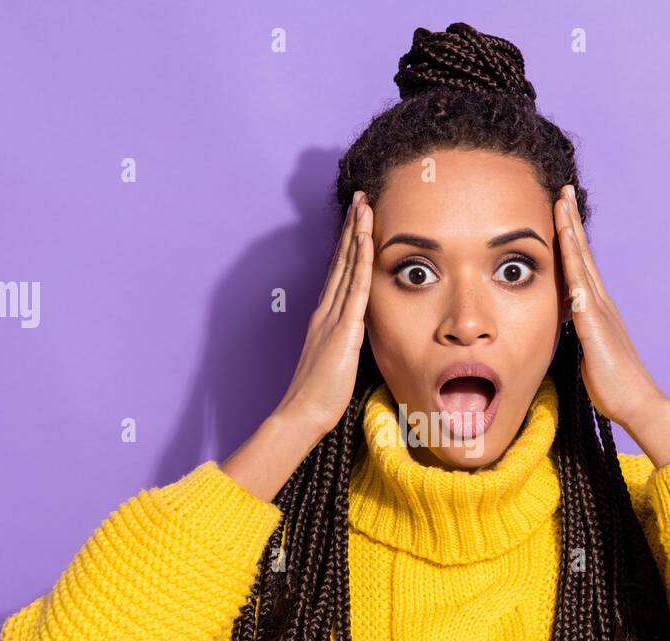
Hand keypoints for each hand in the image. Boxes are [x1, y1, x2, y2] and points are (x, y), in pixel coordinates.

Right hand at [276, 191, 373, 440]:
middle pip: (341, 261)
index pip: (340, 273)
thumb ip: (345, 344)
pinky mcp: (343, 328)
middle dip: (352, 228)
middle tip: (360, 199)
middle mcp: (326, 311)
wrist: (303, 413)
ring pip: (348, 266)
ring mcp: (333, 317)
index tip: (357, 222)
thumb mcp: (337, 362)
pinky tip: (366, 239)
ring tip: (365, 206)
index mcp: (325, 318)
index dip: (348, 246)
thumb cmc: (320, 397)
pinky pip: (355, 287)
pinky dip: (361, 261)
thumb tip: (358, 338)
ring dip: (357, 234)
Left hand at [555, 185, 669, 464]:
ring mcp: (601, 315)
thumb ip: (581, 328)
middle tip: (564, 191)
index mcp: (596, 307)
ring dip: (573, 237)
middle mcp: (601, 303)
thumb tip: (570, 318)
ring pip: (583, 268)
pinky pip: (584, 301)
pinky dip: (576, 277)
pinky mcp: (597, 333)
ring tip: (564, 208)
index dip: (570, 235)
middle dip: (572, 221)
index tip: (561, 208)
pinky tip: (568, 259)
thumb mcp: (589, 348)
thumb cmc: (612, 382)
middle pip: (583, 254)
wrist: (637, 402)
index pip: (580, 263)